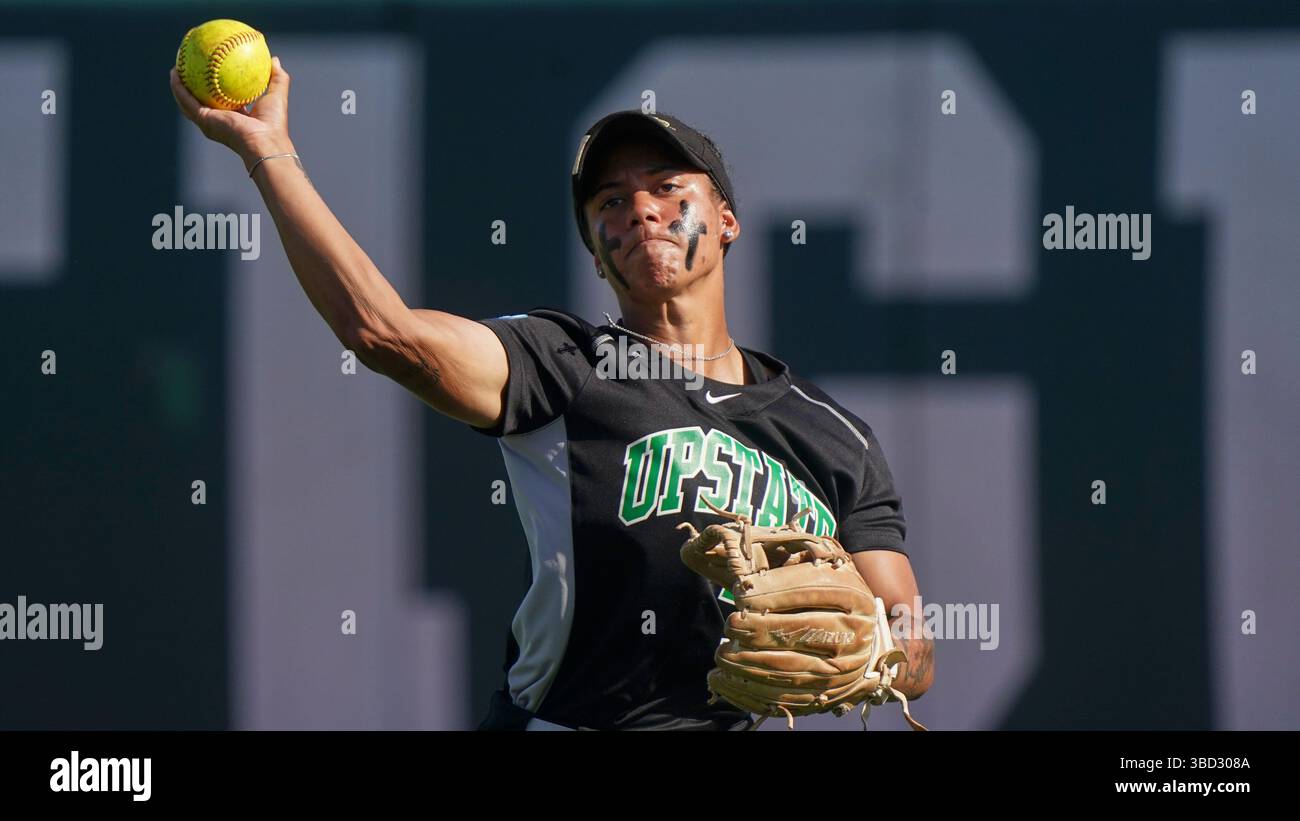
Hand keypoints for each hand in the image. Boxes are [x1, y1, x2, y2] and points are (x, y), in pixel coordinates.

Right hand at [169, 56, 293, 170]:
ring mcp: (209, 122)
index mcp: (236, 118)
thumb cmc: (273, 123)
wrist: (265, 141)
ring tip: (175, 70)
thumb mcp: (277, 95)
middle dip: (192, 88)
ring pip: (187, 103)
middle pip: (200, 103)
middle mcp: (219, 121)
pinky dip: (179, 88)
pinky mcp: (204, 120)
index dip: (215, 88)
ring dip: (179, 87)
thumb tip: (275, 59)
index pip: (222, 102)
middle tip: (187, 69)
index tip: (211, 73)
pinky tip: (174, 75)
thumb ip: (277, 78)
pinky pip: (186, 101)